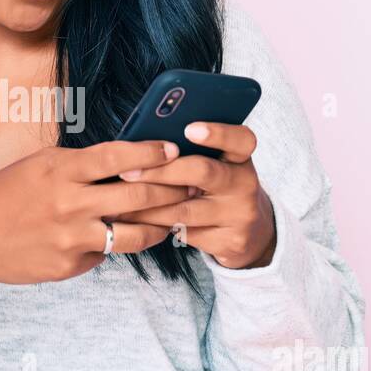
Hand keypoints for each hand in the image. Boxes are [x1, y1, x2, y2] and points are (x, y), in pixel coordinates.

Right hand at [0, 140, 195, 290]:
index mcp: (61, 169)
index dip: (152, 153)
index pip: (118, 156)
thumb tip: (127, 160)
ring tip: (175, 217)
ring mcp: (71, 238)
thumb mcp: (38, 166)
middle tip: (193, 184)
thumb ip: (80, 165)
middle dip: (172, 189)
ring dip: (161, 224)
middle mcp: (70, 203)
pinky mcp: (71, 265)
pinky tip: (126, 237)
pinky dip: (118, 243)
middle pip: (138, 196)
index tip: (173, 150)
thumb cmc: (4, 195)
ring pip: (134, 233)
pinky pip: (107, 252)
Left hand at [108, 121, 276, 269]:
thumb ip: (191, 152)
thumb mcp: (217, 165)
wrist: (250, 232)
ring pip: (185, 210)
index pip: (241, 139)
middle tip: (128, 172)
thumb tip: (146, 143)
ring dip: (148, 206)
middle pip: (203, 172)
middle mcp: (245, 184)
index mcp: (242, 157)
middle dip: (160, 172)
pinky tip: (135, 222)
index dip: (218, 133)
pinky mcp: (230, 242)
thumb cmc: (218, 188)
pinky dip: (156, 227)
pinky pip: (185, 234)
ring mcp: (239, 215)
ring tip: (120, 201)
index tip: (189, 129)